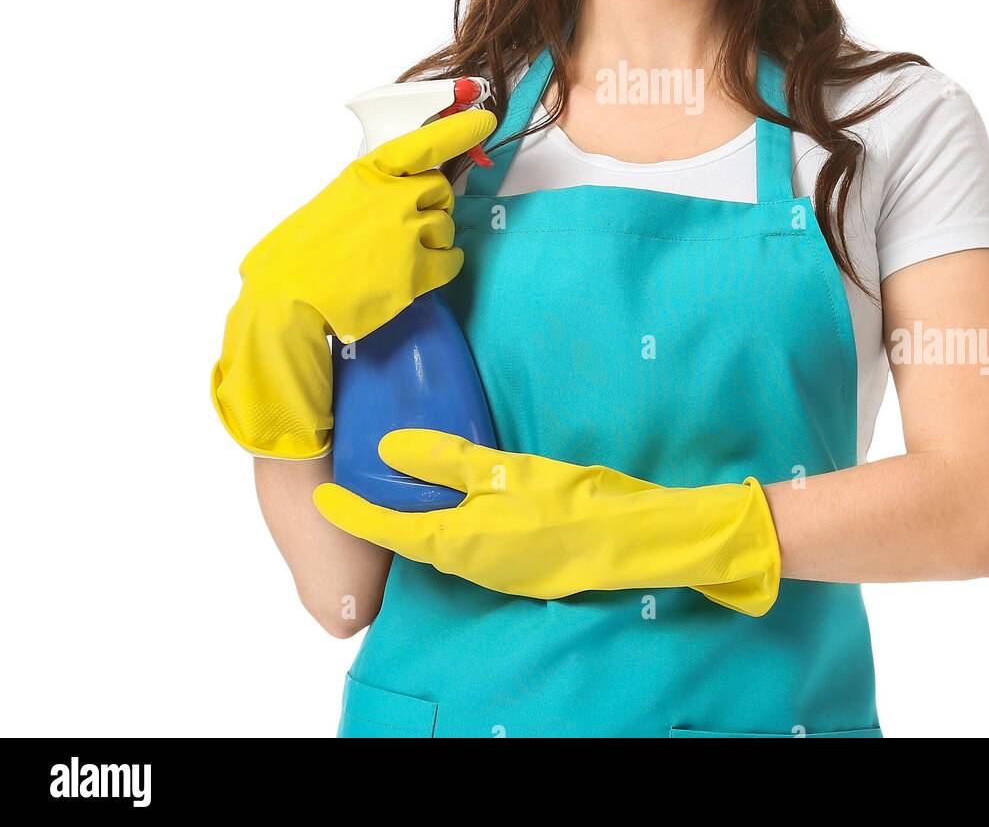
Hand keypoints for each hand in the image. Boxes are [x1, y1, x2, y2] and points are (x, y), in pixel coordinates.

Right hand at [210, 108, 496, 458]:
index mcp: (367, 175)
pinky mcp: (418, 272)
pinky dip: (444, 263)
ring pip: (446, 225)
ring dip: (434, 237)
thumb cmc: (295, 255)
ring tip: (404, 254)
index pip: (423, 144)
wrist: (286, 301)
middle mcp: (393, 198)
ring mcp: (408, 233)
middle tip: (408, 225)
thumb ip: (367, 194)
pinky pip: (452, 260)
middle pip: (440, 190)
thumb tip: (393, 200)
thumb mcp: (330, 202)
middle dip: (432, 204)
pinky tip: (425, 271)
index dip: (458, 131)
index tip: (485, 121)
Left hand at [312, 429, 781, 616]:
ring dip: (419, 518)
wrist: (634, 542)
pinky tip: (461, 501)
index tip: (322, 497)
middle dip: (383, 516)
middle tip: (360, 484)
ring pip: (442, 542)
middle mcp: (468, 563)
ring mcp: (496, 570)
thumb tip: (392, 451)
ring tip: (403, 487)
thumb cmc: (569, 502)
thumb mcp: (507, 472)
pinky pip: (470, 544)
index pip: (390, 528)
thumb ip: (449, 462)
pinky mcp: (520, 566)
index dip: (353, 513)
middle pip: (413, 539)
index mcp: (458, 541)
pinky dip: (452, 522)